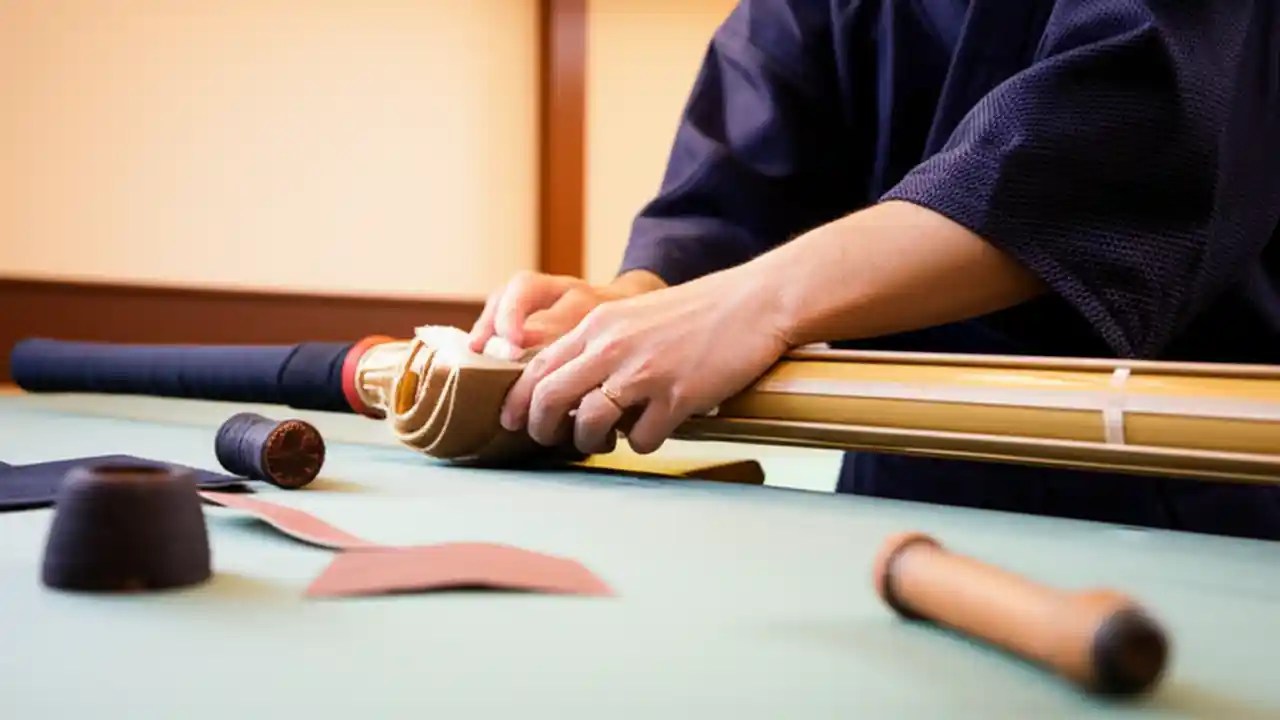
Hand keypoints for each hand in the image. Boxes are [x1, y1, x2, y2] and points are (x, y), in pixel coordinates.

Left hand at [499, 267, 790, 454]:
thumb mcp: (633, 316)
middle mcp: (613, 347)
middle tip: (551, 440)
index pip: (538, 368)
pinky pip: (642, 439)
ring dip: (591, 442)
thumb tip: (569, 389)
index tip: (515, 422)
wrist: (753, 304)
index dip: (519, 402)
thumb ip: (599, 344)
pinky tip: (656, 429)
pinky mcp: (678, 396)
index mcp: (599, 325)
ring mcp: (645, 372)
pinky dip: (644, 443)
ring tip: (605, 441)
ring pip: (590, 424)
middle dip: (543, 429)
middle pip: (550, 399)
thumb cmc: (696, 312)